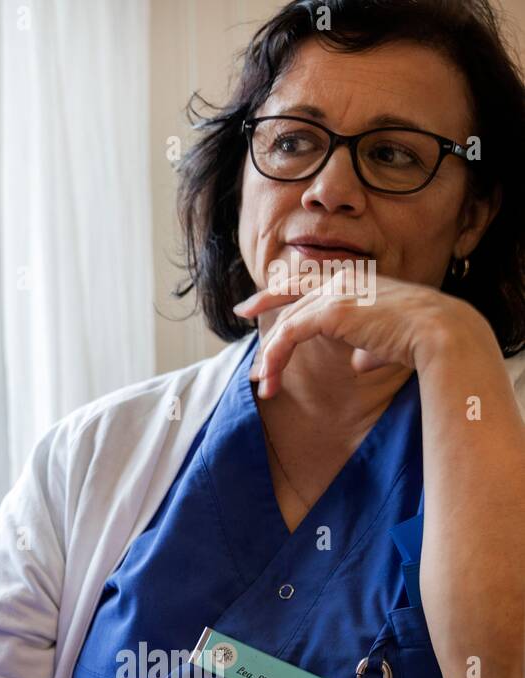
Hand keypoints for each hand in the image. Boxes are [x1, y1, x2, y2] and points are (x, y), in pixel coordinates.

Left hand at [233, 272, 495, 397]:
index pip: (305, 283)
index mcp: (356, 280)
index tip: (250, 306)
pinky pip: (289, 334)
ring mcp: (336, 292)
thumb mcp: (388, 340)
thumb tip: (359, 362)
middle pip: (288, 300)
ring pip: (287, 324)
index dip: (275, 293)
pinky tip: (269, 378)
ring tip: (262, 385)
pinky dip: (275, 357)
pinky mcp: (331, 311)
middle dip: (265, 326)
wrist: (440, 331)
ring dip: (270, 358)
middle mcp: (342, 280)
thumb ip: (368, 347)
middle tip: (248, 343)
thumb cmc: (422, 338)